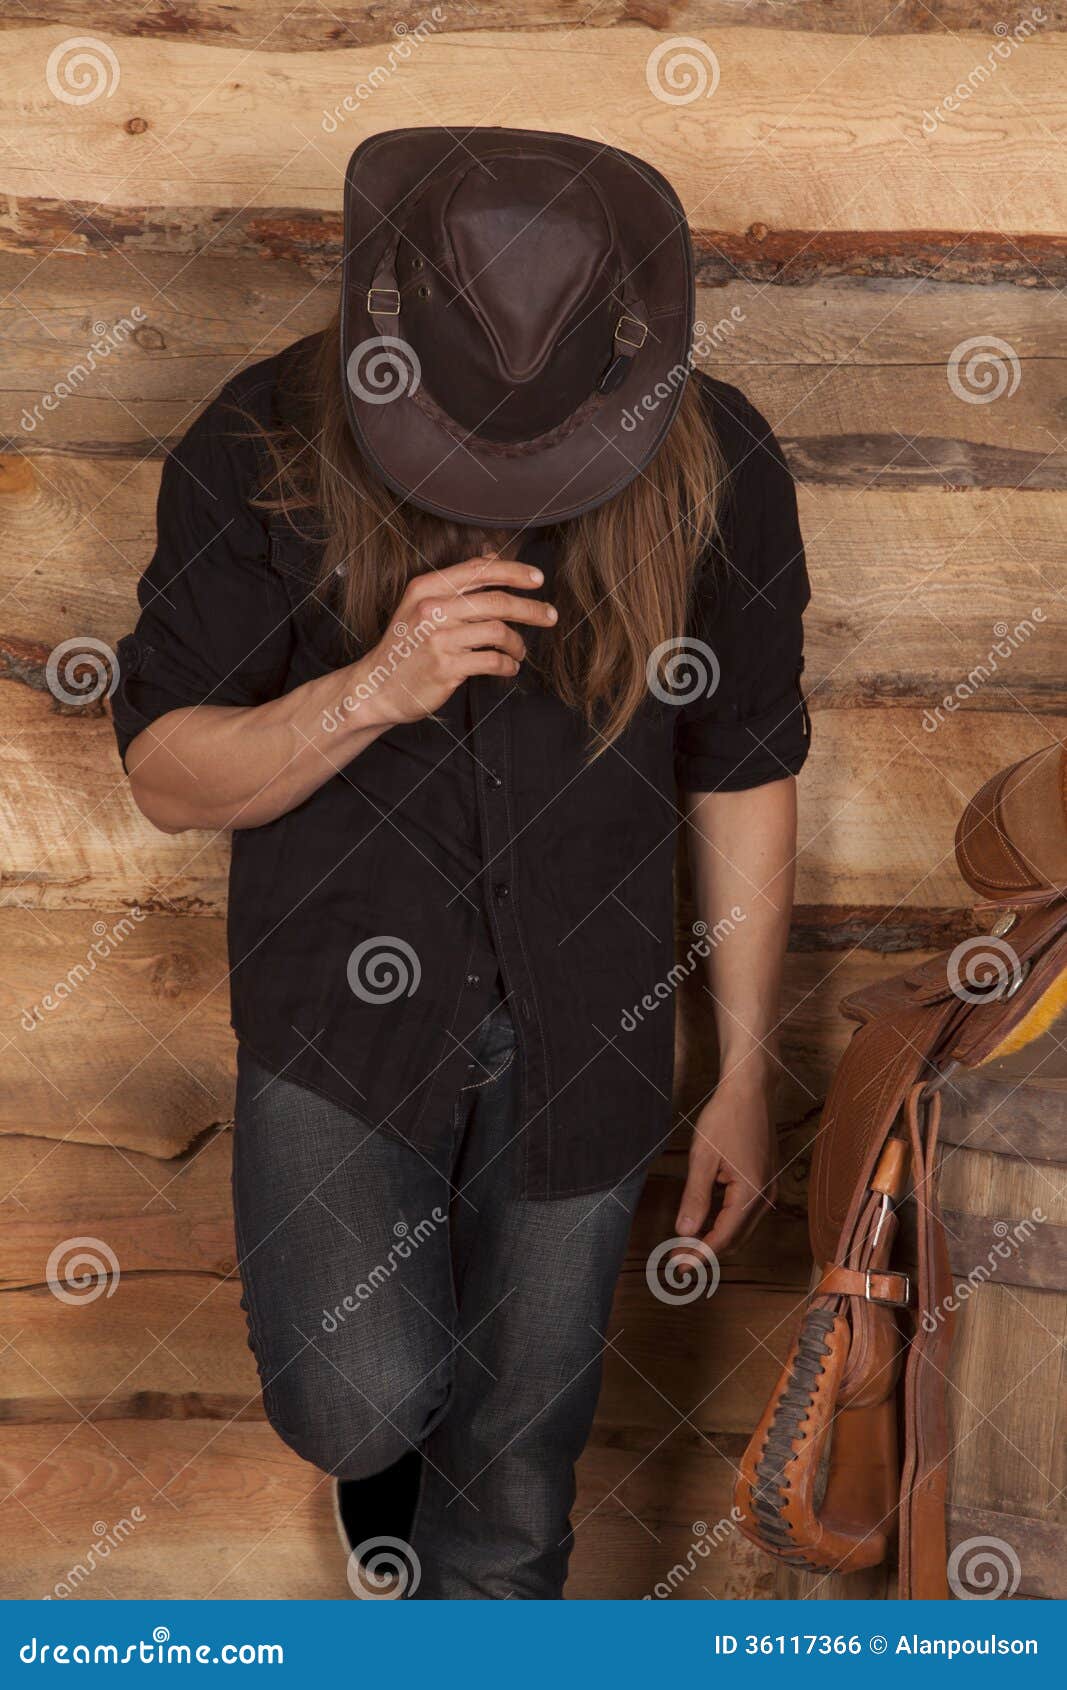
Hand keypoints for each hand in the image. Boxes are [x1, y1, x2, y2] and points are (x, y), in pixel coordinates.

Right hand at [361, 554, 556, 726]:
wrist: (377, 686)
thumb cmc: (405, 647)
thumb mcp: (421, 607)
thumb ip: (455, 585)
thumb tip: (492, 557)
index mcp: (427, 588)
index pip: (479, 570)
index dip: (514, 571)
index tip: (538, 579)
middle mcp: (432, 609)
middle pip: (496, 601)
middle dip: (531, 609)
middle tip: (550, 616)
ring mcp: (438, 638)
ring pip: (498, 632)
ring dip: (518, 644)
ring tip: (520, 652)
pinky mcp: (446, 667)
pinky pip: (492, 661)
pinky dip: (508, 665)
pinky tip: (509, 668)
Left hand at [673, 1075, 776, 1261]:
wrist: (751, 1089)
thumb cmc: (725, 1117)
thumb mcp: (703, 1157)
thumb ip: (695, 1197)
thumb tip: (685, 1232)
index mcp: (751, 1193)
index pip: (724, 1238)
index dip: (699, 1255)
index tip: (678, 1266)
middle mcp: (767, 1195)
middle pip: (736, 1239)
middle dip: (707, 1251)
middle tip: (677, 1257)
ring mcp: (770, 1188)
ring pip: (742, 1228)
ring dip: (717, 1238)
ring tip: (688, 1243)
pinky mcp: (768, 1180)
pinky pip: (747, 1213)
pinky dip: (727, 1222)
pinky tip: (707, 1220)